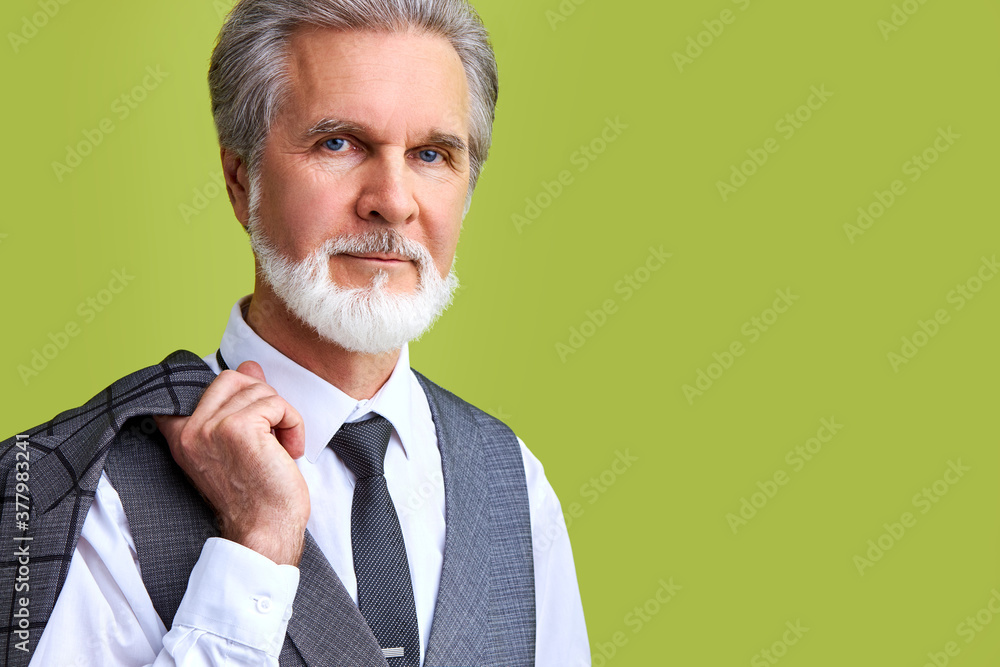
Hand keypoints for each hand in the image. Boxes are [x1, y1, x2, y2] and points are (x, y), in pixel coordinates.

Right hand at [154, 361, 308, 565]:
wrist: (264, 530)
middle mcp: (190, 430)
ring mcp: (212, 428)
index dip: (226, 390)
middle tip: (273, 433)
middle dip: (263, 399)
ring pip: (258, 389)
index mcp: (182, 436)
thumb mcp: (240, 444)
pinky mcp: (239, 428)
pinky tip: (290, 451)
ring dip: (282, 416)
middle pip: (232, 378)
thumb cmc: (256, 494)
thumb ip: (239, 402)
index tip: (246, 418)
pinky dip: (293, 424)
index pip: (189, 386)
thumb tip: (249, 364)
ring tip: (282, 448)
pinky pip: (277, 404)